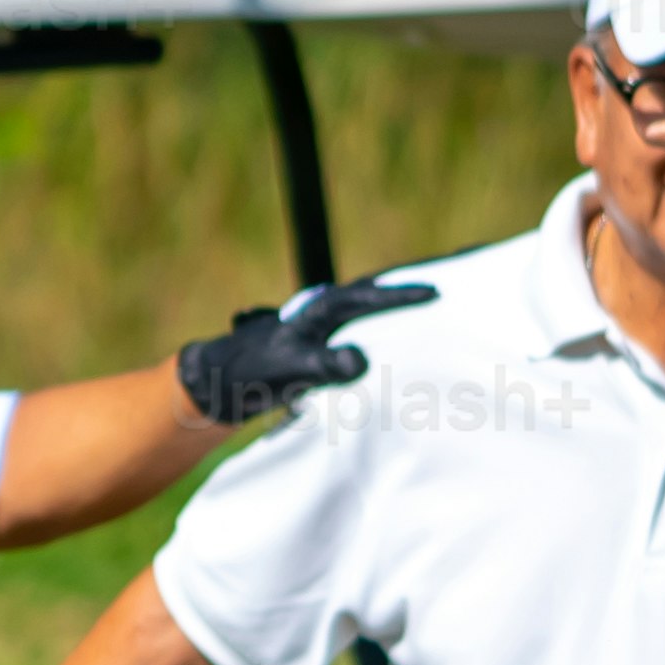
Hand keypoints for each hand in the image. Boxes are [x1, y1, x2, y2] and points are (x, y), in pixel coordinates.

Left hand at [174, 271, 433, 429]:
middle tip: (445, 283)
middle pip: (373, 293)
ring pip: (367, 310)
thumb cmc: (251, 372)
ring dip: (395, 307)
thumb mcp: (289, 369)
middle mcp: (324, 311)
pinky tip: (398, 338)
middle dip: (406, 289)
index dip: (402, 296)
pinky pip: (359, 330)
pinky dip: (382, 328)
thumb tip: (360, 360)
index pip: (369, 296)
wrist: (219, 381)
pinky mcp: (321, 343)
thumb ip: (324, 364)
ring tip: (430, 304)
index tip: (436, 292)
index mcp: (320, 310)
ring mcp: (323, 326)